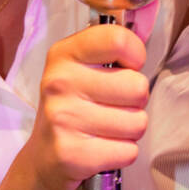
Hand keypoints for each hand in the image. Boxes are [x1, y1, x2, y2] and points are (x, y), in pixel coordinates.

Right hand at [22, 23, 150, 189]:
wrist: (44, 157)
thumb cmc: (74, 106)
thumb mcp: (81, 68)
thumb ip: (110, 49)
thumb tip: (144, 32)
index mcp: (64, 54)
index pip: (118, 40)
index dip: (135, 55)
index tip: (127, 66)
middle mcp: (59, 83)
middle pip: (137, 87)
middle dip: (135, 101)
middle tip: (113, 106)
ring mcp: (63, 119)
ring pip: (137, 122)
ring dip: (129, 130)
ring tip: (106, 128)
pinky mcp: (72, 154)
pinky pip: (128, 151)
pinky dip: (122, 153)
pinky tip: (101, 148)